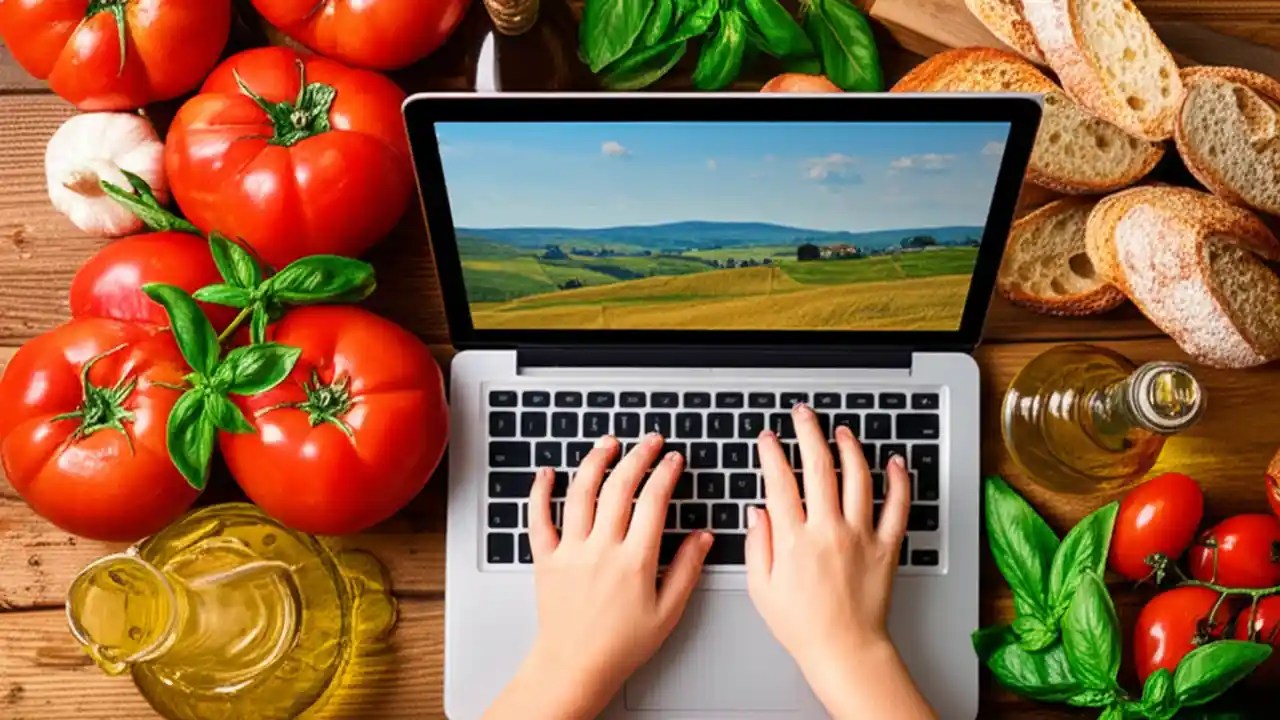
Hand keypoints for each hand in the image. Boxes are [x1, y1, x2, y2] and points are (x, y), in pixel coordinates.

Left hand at [484, 433, 712, 719]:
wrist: (574, 667)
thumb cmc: (620, 645)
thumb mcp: (668, 612)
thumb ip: (688, 570)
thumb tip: (703, 537)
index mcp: (634, 561)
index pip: (653, 501)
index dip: (666, 473)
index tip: (674, 460)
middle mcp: (601, 549)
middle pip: (620, 487)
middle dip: (639, 456)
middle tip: (651, 441)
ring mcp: (570, 550)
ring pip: (581, 492)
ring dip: (596, 461)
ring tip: (609, 443)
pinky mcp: (546, 558)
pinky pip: (538, 518)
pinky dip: (539, 492)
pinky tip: (547, 472)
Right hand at [746, 404, 935, 719]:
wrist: (845, 650)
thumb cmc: (803, 625)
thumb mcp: (761, 587)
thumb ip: (757, 544)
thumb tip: (756, 511)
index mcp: (794, 540)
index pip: (780, 481)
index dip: (772, 453)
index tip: (769, 439)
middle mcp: (828, 531)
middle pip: (819, 466)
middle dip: (808, 432)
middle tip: (803, 415)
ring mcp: (861, 536)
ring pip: (858, 477)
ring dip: (849, 447)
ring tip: (842, 432)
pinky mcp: (887, 546)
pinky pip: (898, 506)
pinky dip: (899, 480)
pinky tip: (894, 462)